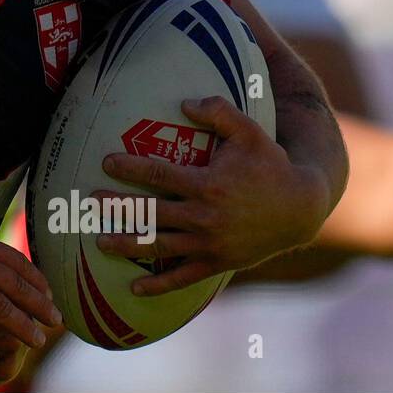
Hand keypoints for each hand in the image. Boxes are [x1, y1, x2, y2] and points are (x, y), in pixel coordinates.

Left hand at [95, 96, 330, 295]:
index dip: (130, 168)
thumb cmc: (270, 164)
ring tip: (100, 242)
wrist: (301, 209)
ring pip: (160, 246)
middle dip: (119, 207)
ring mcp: (210, 244)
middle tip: (91, 202)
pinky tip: (134, 289)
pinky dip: (159, 285)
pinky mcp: (218, 263)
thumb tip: (184, 103)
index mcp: (208, 184)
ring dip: (128, 245)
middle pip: (151, 212)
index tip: (106, 162)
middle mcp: (205, 216)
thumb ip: (219, 112)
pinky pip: (183, 278)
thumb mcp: (250, 132)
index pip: (159, 174)